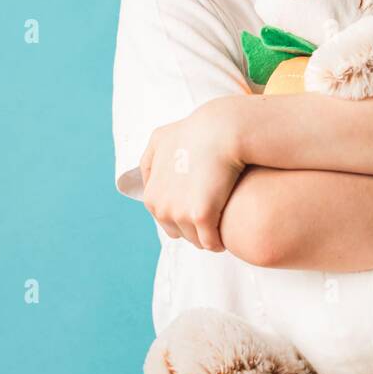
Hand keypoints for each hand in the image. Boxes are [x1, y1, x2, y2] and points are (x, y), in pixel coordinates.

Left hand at [139, 98, 245, 251]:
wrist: (220, 131)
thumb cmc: (194, 132)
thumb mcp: (160, 140)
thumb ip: (149, 162)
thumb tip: (145, 182)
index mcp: (151, 196)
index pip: (166, 220)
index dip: (184, 215)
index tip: (199, 208)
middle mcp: (161, 207)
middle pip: (179, 232)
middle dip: (193, 228)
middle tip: (212, 217)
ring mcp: (180, 213)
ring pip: (196, 240)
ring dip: (207, 236)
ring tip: (222, 226)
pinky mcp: (201, 216)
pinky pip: (211, 243)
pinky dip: (219, 243)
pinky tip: (227, 235)